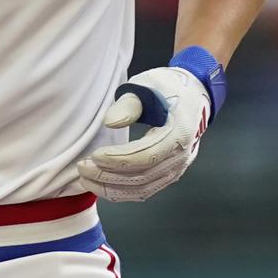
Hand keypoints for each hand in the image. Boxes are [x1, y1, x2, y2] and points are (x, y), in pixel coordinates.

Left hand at [77, 63, 212, 201]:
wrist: (195, 95)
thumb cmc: (169, 87)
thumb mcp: (148, 85)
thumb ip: (129, 104)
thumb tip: (110, 122)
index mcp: (179, 133)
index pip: (145, 156)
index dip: (117, 160)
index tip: (94, 155)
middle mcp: (181, 156)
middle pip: (142, 177)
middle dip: (108, 176)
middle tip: (82, 168)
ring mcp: (177, 168)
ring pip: (142, 189)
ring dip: (111, 188)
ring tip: (86, 179)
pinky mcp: (170, 174)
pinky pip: (146, 190)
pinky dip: (122, 192)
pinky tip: (102, 185)